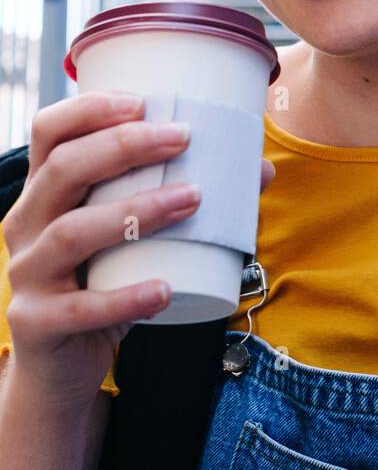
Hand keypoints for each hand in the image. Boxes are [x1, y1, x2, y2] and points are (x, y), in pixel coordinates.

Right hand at [2, 92, 274, 410]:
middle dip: (123, 147)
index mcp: (43, 193)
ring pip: (71, 233)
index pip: (48, 133)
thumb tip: (261, 169)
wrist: (62, 367)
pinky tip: (165, 288)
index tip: (143, 101)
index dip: (88, 109)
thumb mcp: (136, 239)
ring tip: (192, 199)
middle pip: (61, 170)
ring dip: (135, 211)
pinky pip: (80, 309)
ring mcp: (26, 275)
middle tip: (183, 137)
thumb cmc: (104, 284)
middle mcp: (24, 225)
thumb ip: (185, 201)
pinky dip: (125, 298)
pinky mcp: (37, 324)